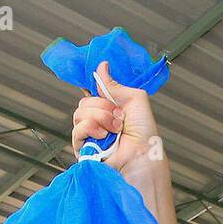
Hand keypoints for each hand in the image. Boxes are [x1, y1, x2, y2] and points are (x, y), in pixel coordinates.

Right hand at [69, 59, 161, 174]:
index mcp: (111, 110)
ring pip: (79, 114)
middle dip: (102, 106)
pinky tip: (104, 137)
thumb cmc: (145, 135)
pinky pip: (77, 129)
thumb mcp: (136, 100)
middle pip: (84, 102)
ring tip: (115, 130)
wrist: (142, 157)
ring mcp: (91, 135)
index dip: (92, 87)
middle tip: (119, 117)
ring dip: (99, 118)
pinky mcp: (84, 148)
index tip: (98, 85)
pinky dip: (91, 129)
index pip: (92, 93)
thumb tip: (101, 66)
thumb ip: (116, 84)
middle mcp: (99, 121)